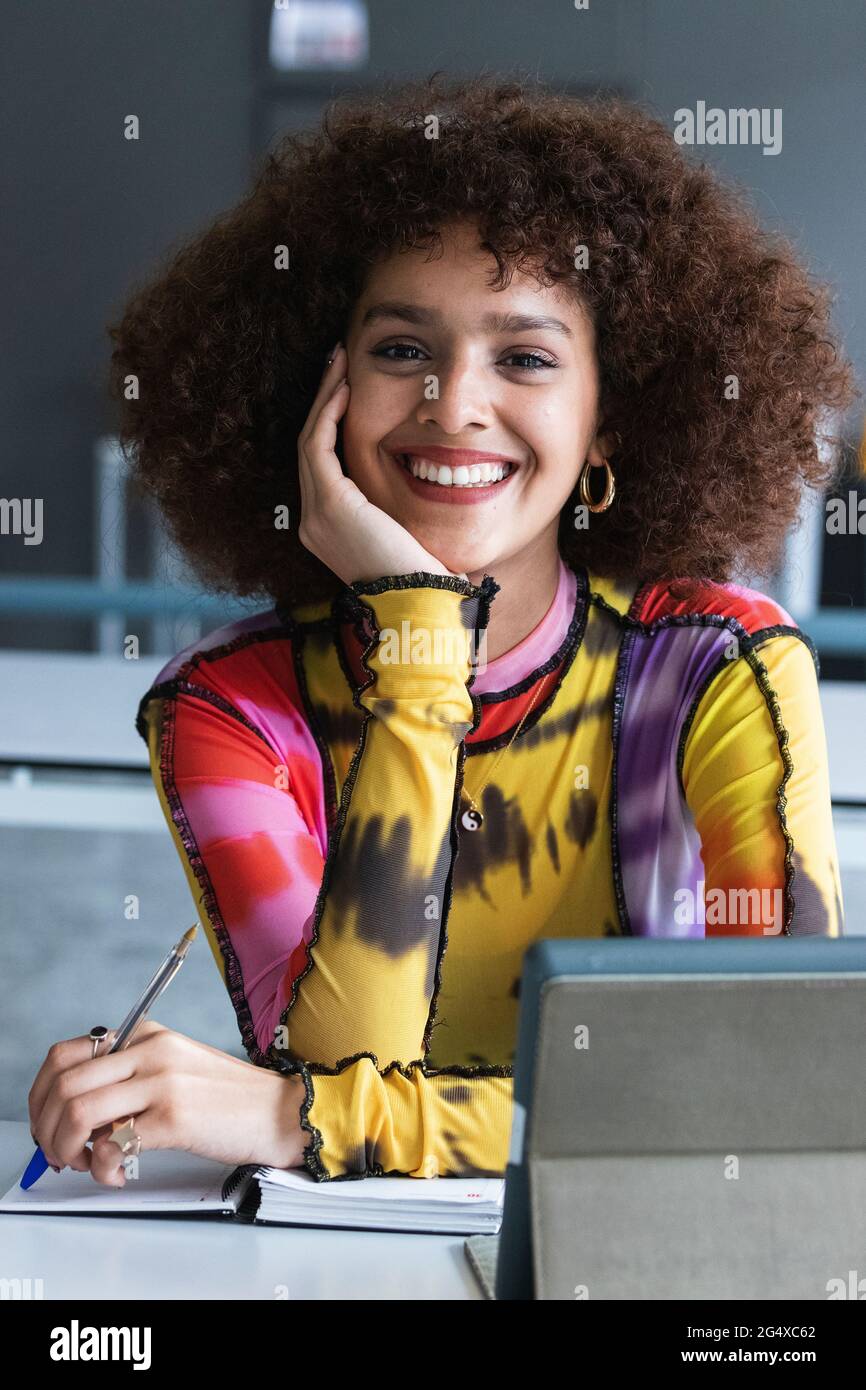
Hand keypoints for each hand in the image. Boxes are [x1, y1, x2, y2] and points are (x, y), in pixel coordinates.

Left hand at [28, 1022, 307, 1186]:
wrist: (279, 1112)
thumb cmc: (225, 1099)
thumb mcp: (173, 1068)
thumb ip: (129, 1076)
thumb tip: (76, 1110)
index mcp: (146, 1034)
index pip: (66, 1055)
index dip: (42, 1096)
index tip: (47, 1123)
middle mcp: (150, 1050)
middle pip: (64, 1085)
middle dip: (48, 1128)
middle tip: (61, 1153)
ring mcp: (162, 1082)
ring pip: (80, 1113)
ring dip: (68, 1149)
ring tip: (86, 1165)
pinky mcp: (174, 1118)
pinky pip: (112, 1144)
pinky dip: (103, 1168)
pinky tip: (118, 1174)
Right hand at [297, 343, 461, 586]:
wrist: (422, 604)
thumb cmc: (426, 581)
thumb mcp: (409, 539)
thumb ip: (403, 511)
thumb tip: (434, 486)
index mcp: (329, 531)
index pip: (323, 467)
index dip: (331, 425)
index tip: (348, 391)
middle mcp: (313, 523)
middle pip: (310, 448)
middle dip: (323, 401)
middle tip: (337, 362)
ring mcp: (316, 515)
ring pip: (310, 440)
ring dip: (324, 398)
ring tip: (339, 363)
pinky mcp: (331, 504)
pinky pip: (318, 445)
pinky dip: (329, 414)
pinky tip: (345, 389)